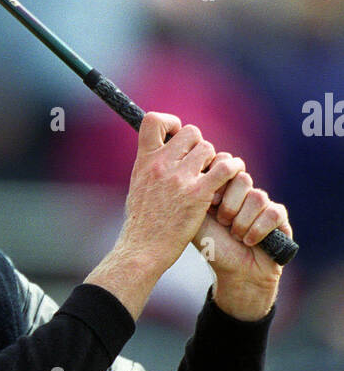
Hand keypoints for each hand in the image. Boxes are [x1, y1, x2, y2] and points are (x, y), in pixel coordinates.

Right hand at [119, 113, 244, 276]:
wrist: (143, 250)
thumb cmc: (141, 223)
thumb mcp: (138, 186)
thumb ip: (151, 166)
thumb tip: (164, 150)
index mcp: (145, 161)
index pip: (154, 120)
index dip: (171, 122)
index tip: (176, 134)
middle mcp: (161, 165)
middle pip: (191, 133)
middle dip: (198, 146)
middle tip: (199, 165)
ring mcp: (180, 178)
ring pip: (209, 149)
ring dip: (214, 161)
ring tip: (211, 178)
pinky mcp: (199, 194)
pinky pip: (225, 167)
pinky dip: (232, 168)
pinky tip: (232, 176)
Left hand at [193, 165, 290, 319]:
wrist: (234, 273)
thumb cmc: (213, 247)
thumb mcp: (195, 220)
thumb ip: (192, 196)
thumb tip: (196, 172)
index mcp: (223, 187)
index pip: (225, 162)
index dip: (217, 182)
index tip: (210, 203)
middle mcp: (244, 191)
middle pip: (242, 177)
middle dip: (229, 205)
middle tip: (222, 222)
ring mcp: (263, 202)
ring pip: (257, 197)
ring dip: (242, 222)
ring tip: (235, 236)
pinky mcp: (279, 216)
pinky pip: (272, 213)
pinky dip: (257, 231)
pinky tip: (249, 242)